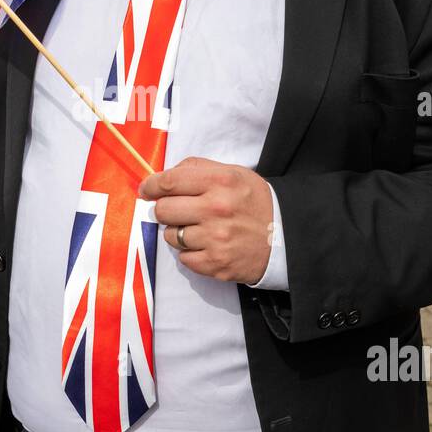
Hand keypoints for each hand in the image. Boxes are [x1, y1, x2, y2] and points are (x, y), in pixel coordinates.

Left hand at [138, 156, 274, 282]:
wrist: (285, 237)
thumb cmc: (254, 202)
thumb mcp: (233, 173)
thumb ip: (197, 168)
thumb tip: (161, 178)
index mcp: (220, 181)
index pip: (169, 182)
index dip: (150, 186)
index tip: (145, 190)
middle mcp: (216, 209)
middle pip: (163, 210)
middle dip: (164, 210)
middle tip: (176, 211)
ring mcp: (215, 239)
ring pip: (171, 236)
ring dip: (178, 232)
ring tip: (198, 229)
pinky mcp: (216, 263)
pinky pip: (183, 258)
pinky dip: (190, 252)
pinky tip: (207, 245)